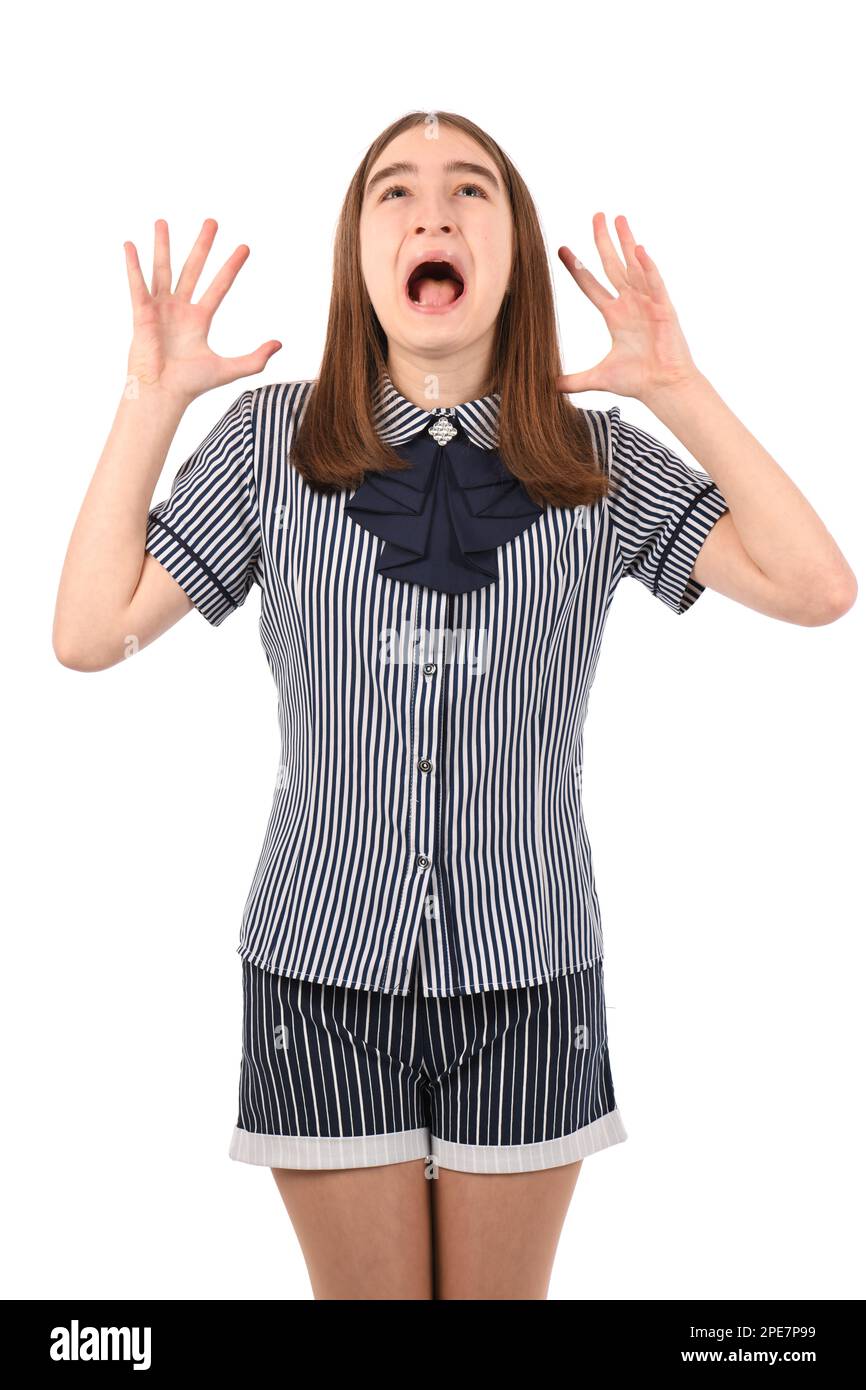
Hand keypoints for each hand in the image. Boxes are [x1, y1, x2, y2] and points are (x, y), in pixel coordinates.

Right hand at [124, 218, 280, 405]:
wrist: (162, 394)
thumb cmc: (190, 385)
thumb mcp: (229, 369)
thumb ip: (255, 358)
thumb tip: (279, 344)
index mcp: (199, 320)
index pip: (220, 286)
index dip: (232, 267)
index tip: (245, 247)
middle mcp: (179, 309)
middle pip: (193, 269)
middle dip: (203, 246)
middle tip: (212, 222)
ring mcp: (160, 309)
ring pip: (163, 270)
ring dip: (163, 246)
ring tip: (162, 222)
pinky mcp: (142, 313)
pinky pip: (137, 284)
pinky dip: (133, 265)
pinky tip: (130, 245)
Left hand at [555, 213, 701, 400]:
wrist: (664, 388)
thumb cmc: (638, 381)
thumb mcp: (599, 378)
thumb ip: (574, 381)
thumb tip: (550, 388)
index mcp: (615, 315)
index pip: (591, 285)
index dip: (577, 267)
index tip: (562, 249)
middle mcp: (630, 304)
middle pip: (613, 265)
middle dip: (604, 241)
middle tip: (597, 216)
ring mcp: (648, 303)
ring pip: (634, 266)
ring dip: (626, 242)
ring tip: (618, 219)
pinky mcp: (664, 309)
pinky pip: (655, 283)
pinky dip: (647, 267)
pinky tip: (639, 249)